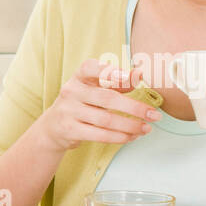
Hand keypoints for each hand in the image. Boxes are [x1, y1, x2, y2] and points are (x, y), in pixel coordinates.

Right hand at [37, 61, 158, 151]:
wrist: (52, 127)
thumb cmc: (80, 104)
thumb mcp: (92, 89)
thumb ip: (114, 82)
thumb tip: (139, 75)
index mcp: (79, 77)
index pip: (91, 68)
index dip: (111, 71)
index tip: (133, 76)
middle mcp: (71, 91)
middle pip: (107, 98)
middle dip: (134, 108)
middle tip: (154, 114)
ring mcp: (69, 111)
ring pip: (106, 120)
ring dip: (130, 126)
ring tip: (146, 128)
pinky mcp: (69, 130)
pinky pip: (99, 134)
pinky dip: (119, 137)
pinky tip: (131, 136)